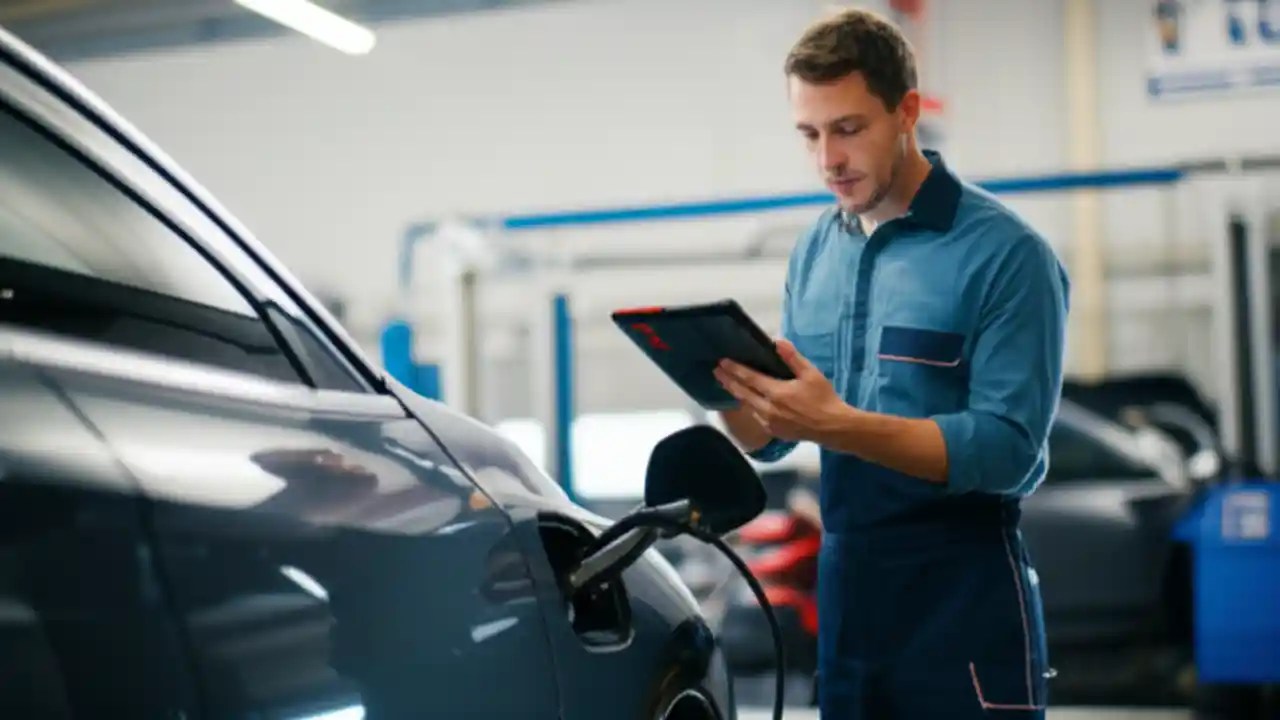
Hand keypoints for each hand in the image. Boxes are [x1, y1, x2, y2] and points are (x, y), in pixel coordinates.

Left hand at [712, 339, 852, 443]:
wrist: (832, 427)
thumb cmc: (824, 398)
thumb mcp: (811, 374)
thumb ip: (792, 358)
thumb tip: (777, 342)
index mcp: (777, 393)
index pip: (749, 379)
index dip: (734, 370)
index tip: (722, 362)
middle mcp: (768, 409)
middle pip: (742, 393)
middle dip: (728, 381)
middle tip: (716, 371)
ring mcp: (769, 422)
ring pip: (747, 406)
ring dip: (736, 394)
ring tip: (727, 384)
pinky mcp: (773, 431)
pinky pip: (755, 416)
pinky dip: (748, 406)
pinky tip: (746, 401)